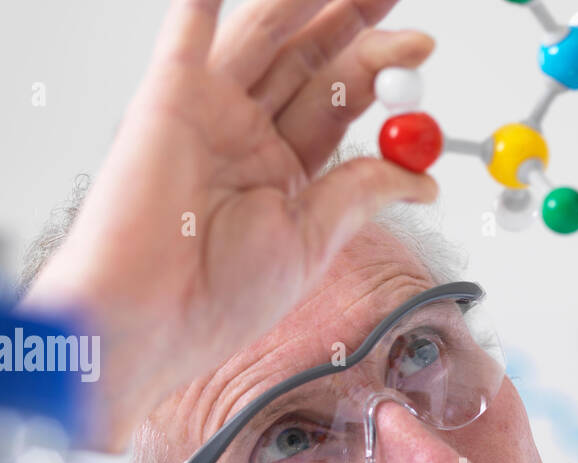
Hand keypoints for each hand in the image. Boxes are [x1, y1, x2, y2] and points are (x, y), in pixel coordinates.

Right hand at [21, 0, 437, 450]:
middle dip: (351, 18)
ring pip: (264, 36)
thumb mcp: (313, 242)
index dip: (381, 68)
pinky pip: (188, 33)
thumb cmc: (220, 297)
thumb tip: (424, 181)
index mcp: (282, 171)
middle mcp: (246, 134)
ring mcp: (208, 112)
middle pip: (308, 58)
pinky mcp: (168, 98)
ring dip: (302, 1)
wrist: (153, 316)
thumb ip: (362, 195)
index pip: (339, 101)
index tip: (422, 48)